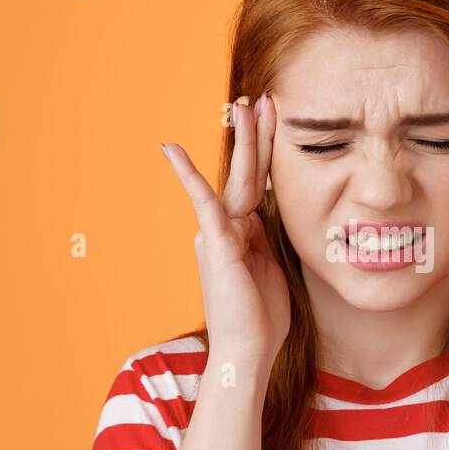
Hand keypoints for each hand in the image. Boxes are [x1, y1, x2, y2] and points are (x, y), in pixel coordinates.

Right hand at [159, 93, 289, 365]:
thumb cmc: (262, 317)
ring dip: (244, 141)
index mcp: (245, 231)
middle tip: (263, 99)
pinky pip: (203, 202)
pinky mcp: (215, 243)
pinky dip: (189, 176)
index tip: (277, 120)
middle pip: (247, 172)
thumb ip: (269, 238)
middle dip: (257, 134)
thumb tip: (271, 215)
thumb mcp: (273, 268)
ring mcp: (220, 233)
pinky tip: (171, 150)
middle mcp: (229, 226)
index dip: (268, 151)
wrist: (247, 350)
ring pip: (236, 178)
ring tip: (247, 105)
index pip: (259, 182)